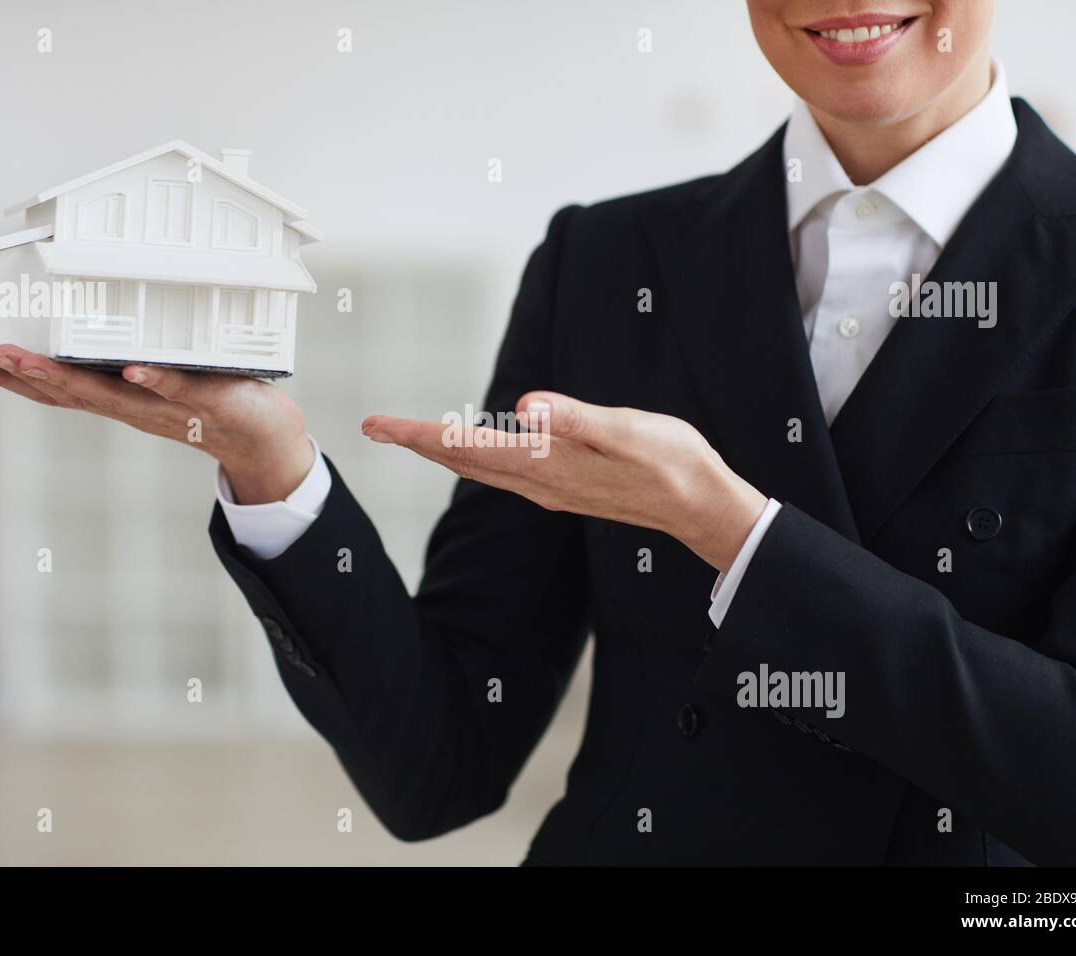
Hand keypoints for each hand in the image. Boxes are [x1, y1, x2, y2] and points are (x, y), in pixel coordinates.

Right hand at [0, 344, 313, 503]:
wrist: (266, 439)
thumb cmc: (214, 401)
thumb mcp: (161, 382)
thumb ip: (128, 362)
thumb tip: (93, 333)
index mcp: (121, 398)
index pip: (59, 389)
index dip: (12, 379)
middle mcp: (136, 405)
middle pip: (71, 392)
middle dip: (24, 375)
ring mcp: (169, 405)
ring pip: (112, 393)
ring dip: (70, 377)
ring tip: (28, 360)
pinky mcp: (209, 400)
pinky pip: (178, 389)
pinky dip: (155, 379)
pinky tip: (132, 369)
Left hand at [361, 391, 767, 570]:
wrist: (700, 505)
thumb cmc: (670, 462)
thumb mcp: (628, 430)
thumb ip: (576, 418)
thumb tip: (526, 407)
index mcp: (546, 464)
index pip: (467, 447)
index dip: (418, 435)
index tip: (378, 424)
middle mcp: (539, 482)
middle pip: (462, 461)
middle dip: (417, 444)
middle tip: (375, 426)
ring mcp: (550, 489)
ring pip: (480, 469)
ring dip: (441, 452)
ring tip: (412, 437)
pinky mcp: (564, 488)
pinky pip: (502, 473)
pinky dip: (474, 458)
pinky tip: (474, 452)